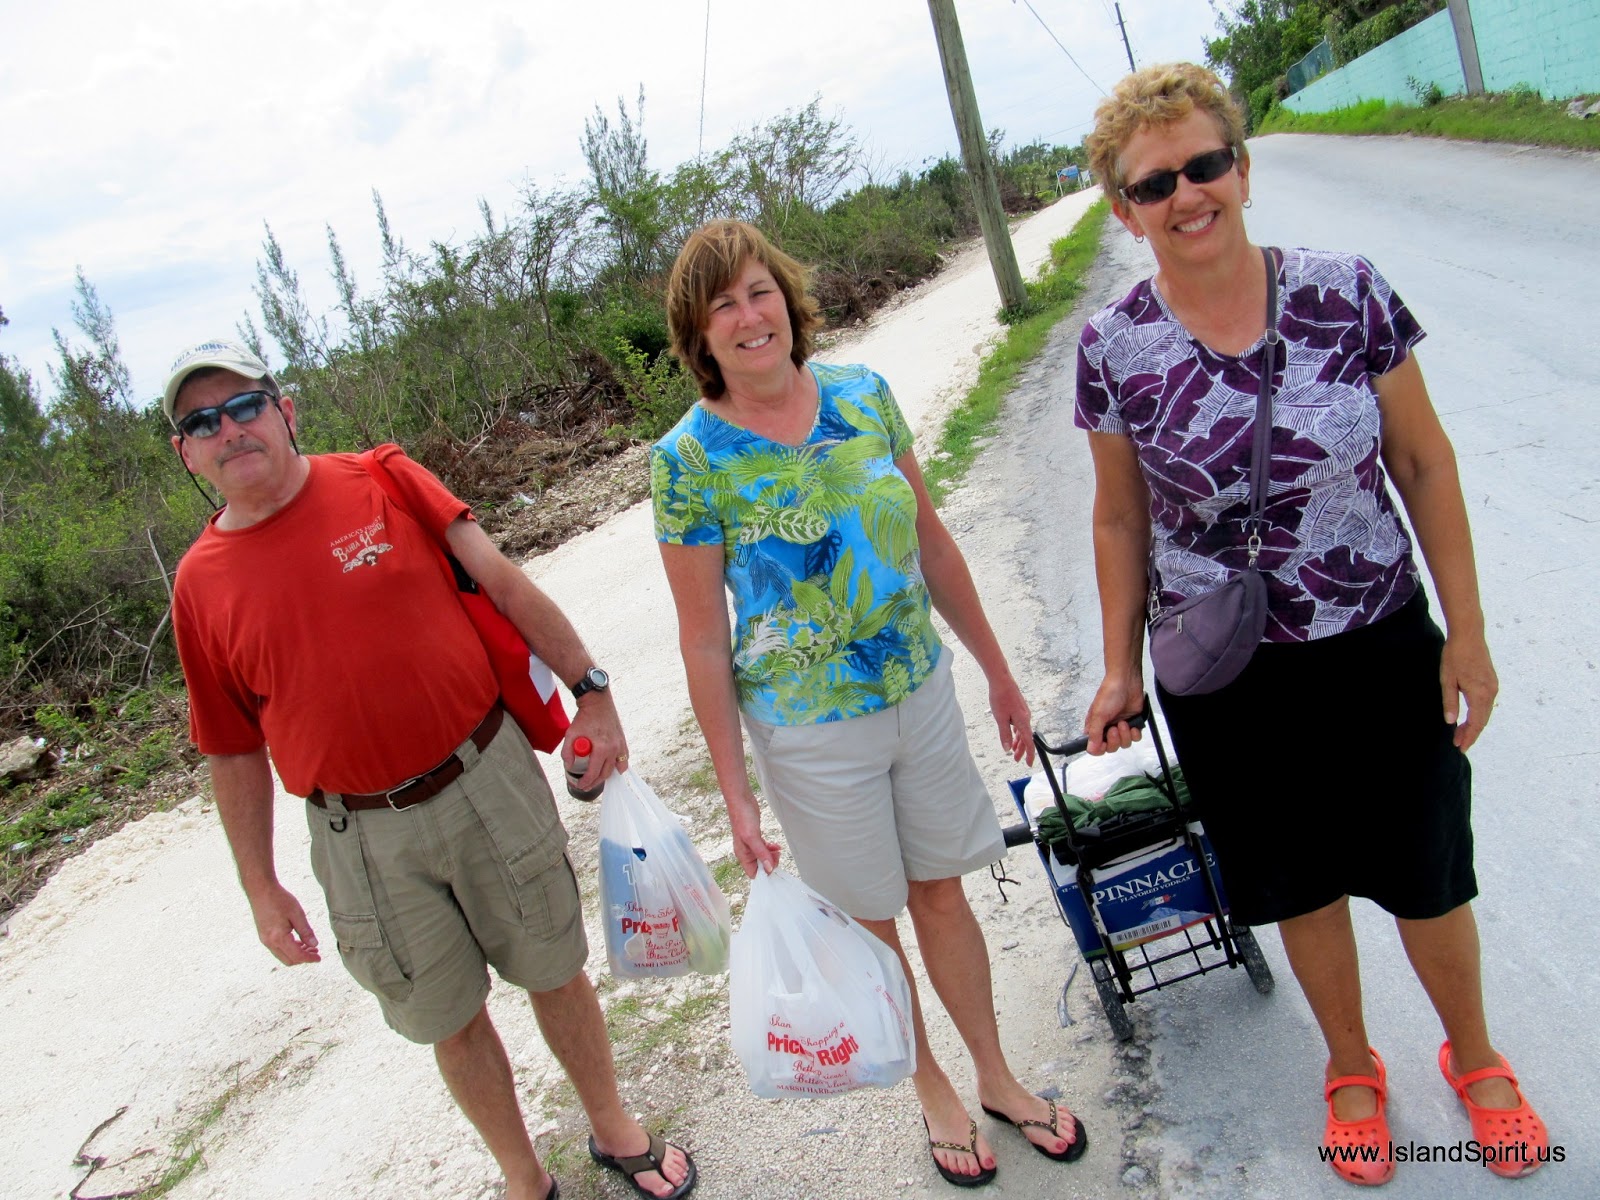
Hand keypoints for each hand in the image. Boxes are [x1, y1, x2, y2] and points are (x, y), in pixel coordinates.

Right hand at [247, 881, 319, 964]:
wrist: (261, 890)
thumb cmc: (279, 899)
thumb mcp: (297, 913)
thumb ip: (306, 931)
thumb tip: (315, 945)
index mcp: (278, 938)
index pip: (297, 955)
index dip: (309, 958)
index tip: (319, 958)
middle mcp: (269, 942)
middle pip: (289, 960)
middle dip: (303, 958)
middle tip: (316, 952)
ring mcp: (265, 940)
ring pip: (283, 955)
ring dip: (296, 954)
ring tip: (309, 947)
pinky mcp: (264, 936)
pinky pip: (277, 949)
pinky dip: (289, 949)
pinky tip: (298, 941)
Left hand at [564, 694, 628, 789]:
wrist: (598, 702)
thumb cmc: (585, 717)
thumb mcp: (570, 733)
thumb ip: (567, 752)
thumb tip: (568, 766)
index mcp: (602, 748)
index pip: (594, 772)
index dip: (585, 782)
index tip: (578, 784)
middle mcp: (614, 749)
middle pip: (605, 774)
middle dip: (594, 782)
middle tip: (584, 785)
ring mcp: (620, 745)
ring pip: (616, 769)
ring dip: (605, 776)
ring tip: (595, 779)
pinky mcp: (622, 742)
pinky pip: (623, 760)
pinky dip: (617, 767)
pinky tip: (609, 769)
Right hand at [725, 790, 779, 876]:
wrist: (741, 801)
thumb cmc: (742, 817)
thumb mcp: (753, 837)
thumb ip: (761, 853)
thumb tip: (768, 869)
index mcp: (743, 855)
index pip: (753, 873)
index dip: (764, 873)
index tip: (773, 866)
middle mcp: (746, 852)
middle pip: (760, 866)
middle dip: (770, 862)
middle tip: (777, 855)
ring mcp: (751, 845)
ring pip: (763, 857)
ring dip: (772, 855)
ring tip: (777, 850)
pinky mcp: (755, 838)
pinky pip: (764, 848)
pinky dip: (771, 848)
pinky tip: (776, 845)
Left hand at [988, 673, 1034, 764]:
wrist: (1001, 680)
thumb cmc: (1000, 697)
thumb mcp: (1000, 718)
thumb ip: (1004, 734)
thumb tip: (1007, 749)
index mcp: (1023, 721)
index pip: (1029, 742)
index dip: (1029, 754)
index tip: (1028, 763)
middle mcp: (1026, 718)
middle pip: (1026, 738)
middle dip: (1021, 750)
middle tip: (1016, 759)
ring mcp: (1023, 713)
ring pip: (1023, 731)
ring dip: (1018, 741)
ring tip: (1012, 750)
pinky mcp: (1019, 709)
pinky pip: (1020, 725)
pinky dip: (1016, 733)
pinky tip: (1012, 735)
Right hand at [1084, 670, 1145, 754]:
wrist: (1126, 681)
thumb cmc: (1110, 693)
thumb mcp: (1098, 714)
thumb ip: (1094, 734)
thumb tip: (1090, 749)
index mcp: (1095, 726)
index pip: (1095, 747)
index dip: (1100, 748)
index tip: (1104, 743)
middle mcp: (1107, 728)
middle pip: (1111, 748)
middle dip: (1114, 740)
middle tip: (1115, 728)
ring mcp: (1120, 727)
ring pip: (1124, 744)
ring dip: (1125, 735)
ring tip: (1123, 722)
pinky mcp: (1132, 723)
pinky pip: (1135, 738)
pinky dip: (1135, 733)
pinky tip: (1132, 724)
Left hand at [1441, 631, 1496, 750]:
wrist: (1469, 634)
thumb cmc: (1455, 656)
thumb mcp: (1447, 680)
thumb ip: (1450, 702)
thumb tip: (1451, 722)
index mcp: (1480, 693)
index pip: (1476, 723)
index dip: (1468, 737)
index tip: (1460, 748)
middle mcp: (1491, 692)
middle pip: (1482, 720)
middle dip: (1471, 733)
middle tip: (1458, 744)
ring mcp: (1493, 686)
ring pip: (1485, 712)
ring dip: (1474, 724)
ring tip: (1461, 733)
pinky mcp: (1492, 681)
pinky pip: (1487, 703)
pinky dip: (1479, 713)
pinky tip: (1469, 717)